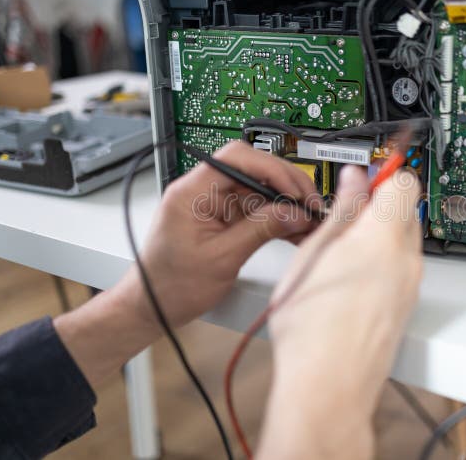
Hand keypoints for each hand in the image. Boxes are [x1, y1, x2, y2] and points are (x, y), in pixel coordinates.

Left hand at [117, 141, 318, 328]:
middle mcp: (203, 191)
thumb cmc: (172, 286)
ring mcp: (215, 204)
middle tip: (311, 206)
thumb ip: (260, 230)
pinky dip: (279, 219)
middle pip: (253, 169)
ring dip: (287, 204)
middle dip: (286, 185)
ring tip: (311, 222)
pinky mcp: (225, 219)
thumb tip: (295, 213)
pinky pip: (258, 210)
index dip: (270, 169)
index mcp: (191, 192)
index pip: (235, 158)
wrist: (153, 307)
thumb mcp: (221, 259)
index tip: (294, 191)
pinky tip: (298, 231)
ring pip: (260, 190)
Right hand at [259, 165, 422, 459]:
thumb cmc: (312, 330)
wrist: (327, 387)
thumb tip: (354, 180)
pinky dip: (380, 260)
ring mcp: (410, 286)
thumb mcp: (313, 254)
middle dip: (378, 203)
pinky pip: (400, 267)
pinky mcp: (405, 306)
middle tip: (342, 212)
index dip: (384, 170)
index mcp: (384, 237)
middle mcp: (407, 260)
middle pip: (407, 208)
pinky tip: (347, 277)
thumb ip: (341, 210)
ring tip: (337, 251)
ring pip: (403, 239)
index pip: (404, 180)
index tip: (366, 169)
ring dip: (378, 232)